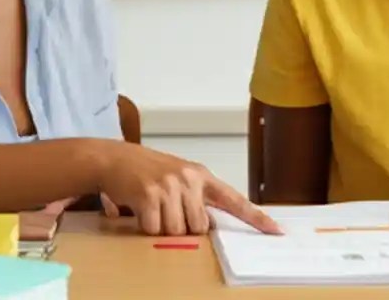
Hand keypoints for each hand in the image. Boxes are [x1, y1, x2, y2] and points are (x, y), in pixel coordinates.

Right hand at [96, 143, 282, 236]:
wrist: (113, 158)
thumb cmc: (147, 171)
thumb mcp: (179, 178)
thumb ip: (197, 198)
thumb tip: (209, 226)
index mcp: (201, 175)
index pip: (235, 199)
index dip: (256, 217)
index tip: (275, 230)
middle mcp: (189, 178)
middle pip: (199, 227)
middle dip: (182, 227)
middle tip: (166, 210)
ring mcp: (169, 185)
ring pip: (177, 231)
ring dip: (162, 228)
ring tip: (152, 208)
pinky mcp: (149, 194)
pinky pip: (154, 229)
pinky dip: (145, 227)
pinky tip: (139, 209)